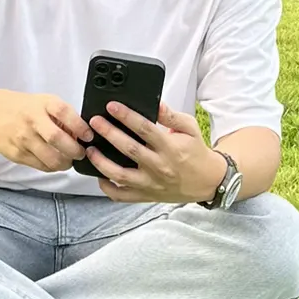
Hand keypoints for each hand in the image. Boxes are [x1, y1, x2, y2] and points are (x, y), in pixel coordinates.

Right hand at [0, 88, 93, 173]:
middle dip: (75, 151)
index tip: (89, 136)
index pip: (64, 113)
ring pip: (50, 159)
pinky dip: (52, 167)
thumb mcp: (45, 102)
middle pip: (57, 139)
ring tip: (69, 161)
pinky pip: (40, 166)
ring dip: (65, 163)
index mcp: (43, 104)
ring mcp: (23, 139)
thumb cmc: (24, 108)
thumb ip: (63, 117)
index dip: (80, 126)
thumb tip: (82, 135)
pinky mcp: (17, 154)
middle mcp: (32, 120)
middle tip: (81, 153)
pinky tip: (54, 161)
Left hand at [84, 100, 224, 205]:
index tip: (112, 106)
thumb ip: (171, 116)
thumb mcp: (190, 128)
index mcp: (170, 147)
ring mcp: (151, 183)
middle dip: (109, 133)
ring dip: (102, 162)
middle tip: (94, 122)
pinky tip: (99, 176)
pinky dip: (107, 188)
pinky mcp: (146, 195)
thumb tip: (155, 103)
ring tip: (90, 149)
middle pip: (129, 149)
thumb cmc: (196, 152)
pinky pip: (122, 195)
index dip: (126, 116)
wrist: (208, 182)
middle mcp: (159, 166)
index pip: (145, 128)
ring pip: (121, 175)